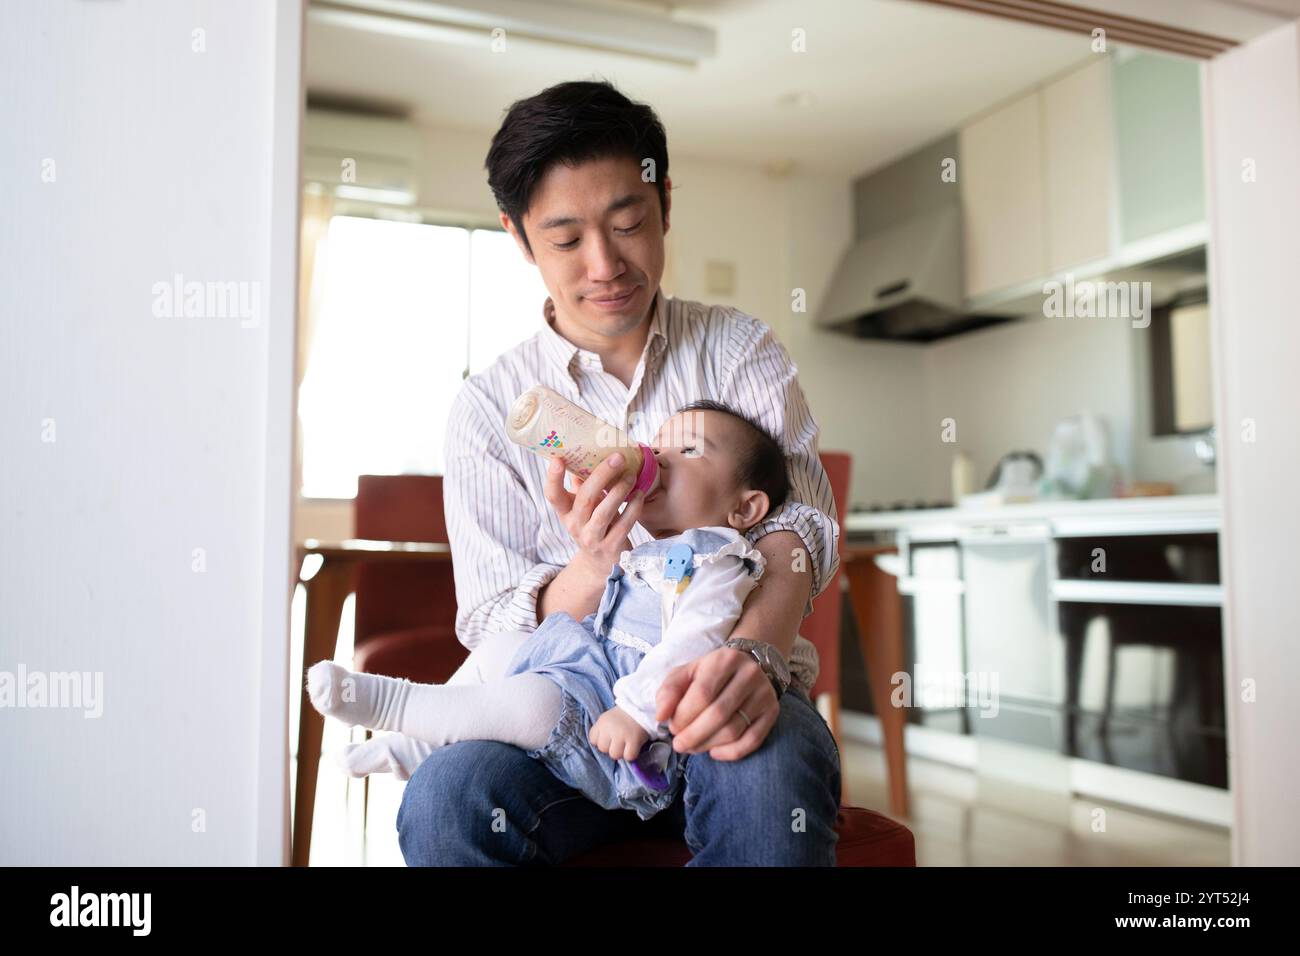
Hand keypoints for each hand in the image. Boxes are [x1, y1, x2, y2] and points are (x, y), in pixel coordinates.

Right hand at [543, 451, 644, 580]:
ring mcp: (593, 538)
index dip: (553, 478)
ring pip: (604, 512)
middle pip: (585, 498)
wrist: (600, 564)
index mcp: (565, 513)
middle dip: (601, 475)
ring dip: (619, 490)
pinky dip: (633, 508)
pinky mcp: (611, 548)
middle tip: (617, 457)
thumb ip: (583, 485)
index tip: (558, 458)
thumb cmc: (593, 525)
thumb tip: (587, 454)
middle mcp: (575, 526)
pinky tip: (639, 495)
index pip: (552, 495)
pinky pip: (623, 525)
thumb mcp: (583, 508)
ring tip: (631, 475)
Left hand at [589, 706, 651, 760]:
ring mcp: (621, 734)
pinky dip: (631, 754)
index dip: (601, 740)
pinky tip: (634, 747)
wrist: (642, 707)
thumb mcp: (608, 718)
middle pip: (603, 749)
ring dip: (621, 752)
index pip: (593, 739)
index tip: (608, 737)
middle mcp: (610, 728)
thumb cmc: (624, 715)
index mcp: (602, 722)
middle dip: (610, 747)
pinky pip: (628, 756)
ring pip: (614, 754)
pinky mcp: (634, 740)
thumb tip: (600, 745)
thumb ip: (601, 730)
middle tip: (619, 741)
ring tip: (626, 745)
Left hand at [653, 646, 778, 760]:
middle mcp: (749, 674)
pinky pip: (753, 740)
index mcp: (724, 660)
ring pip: (734, 730)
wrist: (748, 665)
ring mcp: (764, 694)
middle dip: (693, 735)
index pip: (702, 693)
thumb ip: (669, 691)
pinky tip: (714, 752)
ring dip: (708, 745)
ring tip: (693, 748)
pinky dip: (731, 753)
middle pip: (718, 714)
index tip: (672, 727)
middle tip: (679, 744)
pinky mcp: (772, 712)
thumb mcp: (687, 673)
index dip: (683, 716)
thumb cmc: (710, 673)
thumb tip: (661, 716)